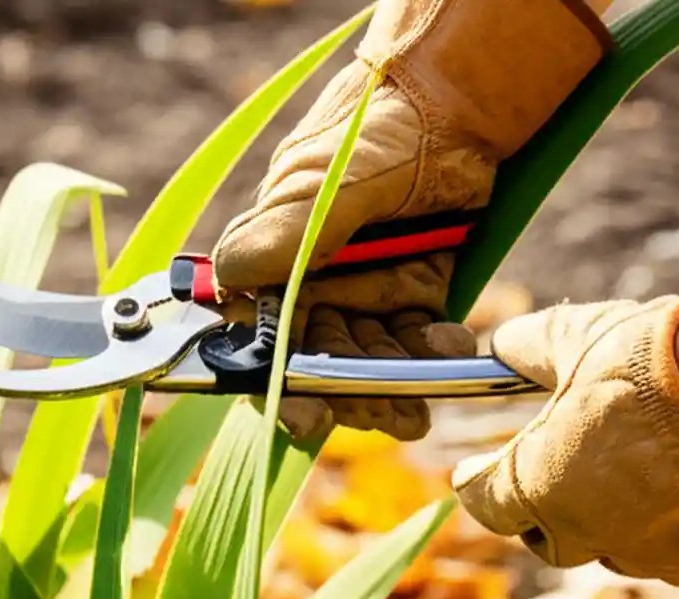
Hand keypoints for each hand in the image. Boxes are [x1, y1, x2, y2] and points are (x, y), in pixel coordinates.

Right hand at [211, 0, 609, 439]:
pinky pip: (413, 342)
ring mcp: (362, 291)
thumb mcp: (322, 180)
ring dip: (391, 385)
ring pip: (365, 362)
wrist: (455, 104)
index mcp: (272, 261)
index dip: (275, 384)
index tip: (304, 414)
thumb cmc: (375, 127)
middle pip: (315, 363)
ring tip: (419, 397)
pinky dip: (430, 355)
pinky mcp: (411, 292)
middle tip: (385, 413)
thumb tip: (223, 280)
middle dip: (348, 395)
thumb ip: (282, 233)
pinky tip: (450, 348)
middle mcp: (311, 284)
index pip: (257, 338)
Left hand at [453, 295, 678, 587]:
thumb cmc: (648, 361)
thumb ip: (527, 346)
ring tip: (625, 475)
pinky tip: (678, 495)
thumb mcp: (573, 337)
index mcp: (536, 485)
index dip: (477, 481)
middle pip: (546, 540)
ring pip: (611, 549)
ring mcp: (644, 553)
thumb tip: (500, 346)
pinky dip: (667, 533)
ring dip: (608, 521)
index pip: (485, 500)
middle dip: (542, 514)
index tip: (475, 468)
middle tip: (549, 480)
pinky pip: (671, 558)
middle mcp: (583, 531)